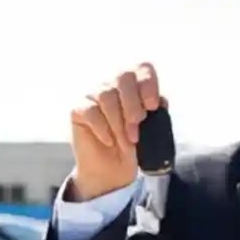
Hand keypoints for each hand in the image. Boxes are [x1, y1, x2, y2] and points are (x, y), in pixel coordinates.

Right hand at [67, 63, 161, 200]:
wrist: (113, 170)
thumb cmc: (133, 145)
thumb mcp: (151, 129)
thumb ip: (157, 112)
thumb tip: (160, 101)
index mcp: (135, 85)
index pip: (143, 68)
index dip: (149, 84)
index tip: (152, 106)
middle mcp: (114, 84)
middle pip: (123, 76)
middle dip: (133, 102)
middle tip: (137, 123)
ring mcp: (94, 95)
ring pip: (106, 95)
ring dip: (119, 120)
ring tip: (126, 139)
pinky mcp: (78, 109)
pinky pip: (90, 111)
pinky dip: (103, 128)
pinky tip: (109, 141)